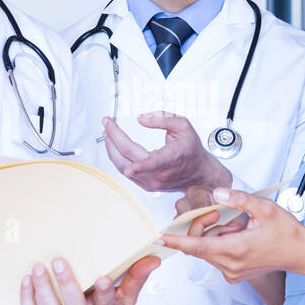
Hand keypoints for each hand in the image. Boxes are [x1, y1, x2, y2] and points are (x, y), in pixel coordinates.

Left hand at [20, 254, 161, 304]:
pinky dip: (27, 301)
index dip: (105, 293)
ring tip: (38, 268)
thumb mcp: (125, 302)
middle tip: (59, 261)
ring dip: (43, 290)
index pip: (107, 304)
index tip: (102, 278)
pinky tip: (26, 282)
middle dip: (67, 284)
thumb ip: (136, 279)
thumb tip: (153, 258)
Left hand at [102, 112, 232, 193]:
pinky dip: (116, 157)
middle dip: (113, 138)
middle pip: (129, 158)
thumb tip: (141, 119)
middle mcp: (160, 174)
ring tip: (107, 132)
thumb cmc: (191, 150)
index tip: (131, 169)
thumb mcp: (183, 126)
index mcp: (171, 159)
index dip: (140, 167)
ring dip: (111, 148)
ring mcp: (151, 182)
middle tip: (106, 123)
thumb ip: (162, 119)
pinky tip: (114, 146)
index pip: (154, 163)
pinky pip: (124, 171)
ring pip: (123, 166)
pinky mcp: (145, 185)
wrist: (198, 172)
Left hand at [160, 188, 304, 282]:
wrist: (301, 253)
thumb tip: (218, 194)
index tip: (159, 239)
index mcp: (236, 249)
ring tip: (239, 227)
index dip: (176, 241)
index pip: (197, 246)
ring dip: (216, 235)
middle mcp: (231, 265)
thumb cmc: (286, 233)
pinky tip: (240, 237)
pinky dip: (222, 243)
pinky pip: (216, 256)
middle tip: (223, 214)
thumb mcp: (265, 208)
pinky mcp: (235, 275)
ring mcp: (233, 272)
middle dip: (204, 227)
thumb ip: (238, 200)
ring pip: (208, 250)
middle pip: (200, 246)